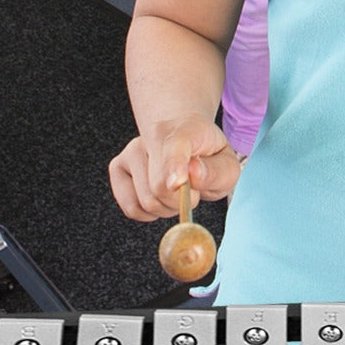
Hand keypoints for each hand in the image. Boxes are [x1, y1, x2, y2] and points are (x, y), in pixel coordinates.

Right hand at [108, 116, 239, 221]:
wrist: (187, 137)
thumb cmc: (208, 155)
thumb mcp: (227, 165)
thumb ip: (217, 172)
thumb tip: (193, 175)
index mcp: (185, 130)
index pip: (175, 146)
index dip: (174, 166)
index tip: (177, 183)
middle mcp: (153, 136)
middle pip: (159, 187)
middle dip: (180, 202)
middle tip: (192, 191)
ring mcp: (132, 150)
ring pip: (145, 201)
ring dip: (166, 209)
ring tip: (177, 192)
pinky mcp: (117, 166)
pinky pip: (131, 208)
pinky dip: (149, 214)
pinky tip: (160, 197)